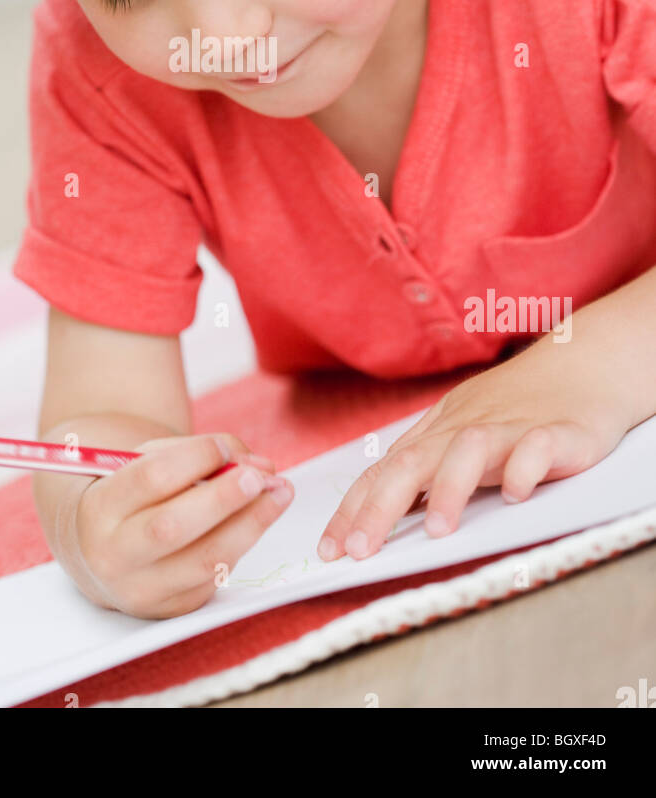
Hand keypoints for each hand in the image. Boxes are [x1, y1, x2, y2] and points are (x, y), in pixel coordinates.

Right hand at [62, 432, 293, 617]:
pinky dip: (242, 543)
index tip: (225, 449)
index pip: (151, 479)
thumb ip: (199, 453)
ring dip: (251, 524)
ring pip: (205, 560)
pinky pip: (216, 576)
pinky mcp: (173, 608)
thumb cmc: (131, 496)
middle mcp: (114, 555)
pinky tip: (257, 520)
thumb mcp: (147, 462)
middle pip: (174, 527)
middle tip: (261, 477)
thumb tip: (260, 466)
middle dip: (224, 498)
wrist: (100, 552)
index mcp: (100, 508)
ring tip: (280, 494)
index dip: (195, 459)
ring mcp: (143, 589)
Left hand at [316, 339, 628, 561]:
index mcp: (439, 432)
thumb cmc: (518, 408)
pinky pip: (536, 446)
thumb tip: (383, 515)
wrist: (584, 363)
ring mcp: (510, 427)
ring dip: (449, 489)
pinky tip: (515, 494)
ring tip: (438, 532)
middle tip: (359, 550)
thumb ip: (431, 470)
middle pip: (412, 461)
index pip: (386, 471)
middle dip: (379, 507)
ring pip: (468, 449)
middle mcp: (465, 427)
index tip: (330, 550)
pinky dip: (524, 467)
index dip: (354, 509)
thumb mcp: (464, 434)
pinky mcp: (558, 431)